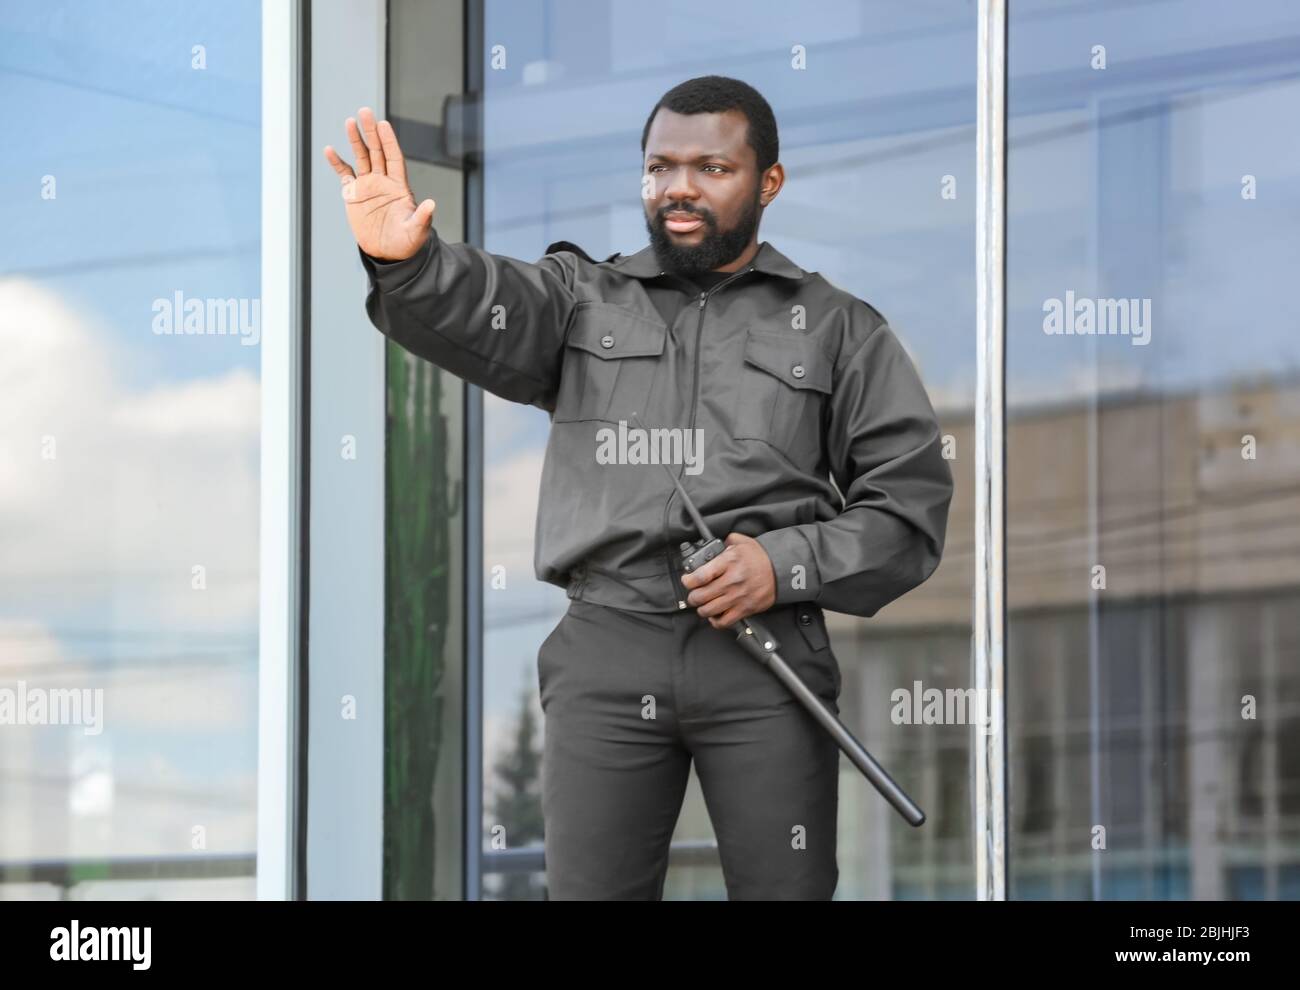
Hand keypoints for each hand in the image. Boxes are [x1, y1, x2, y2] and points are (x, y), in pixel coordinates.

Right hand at [322, 106, 434, 260]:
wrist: (388, 253)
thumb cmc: (406, 242)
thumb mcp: (416, 231)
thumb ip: (422, 217)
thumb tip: (431, 204)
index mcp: (399, 186)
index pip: (394, 158)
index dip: (389, 141)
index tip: (383, 124)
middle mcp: (383, 181)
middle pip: (376, 151)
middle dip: (371, 132)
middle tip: (365, 111)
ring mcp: (368, 186)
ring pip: (361, 158)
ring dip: (355, 140)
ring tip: (350, 122)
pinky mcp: (354, 195)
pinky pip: (344, 175)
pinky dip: (337, 163)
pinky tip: (329, 150)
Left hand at [680, 533, 776, 629]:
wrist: (781, 570)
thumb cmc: (761, 557)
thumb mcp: (742, 542)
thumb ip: (726, 542)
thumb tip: (715, 545)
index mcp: (728, 563)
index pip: (700, 576)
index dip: (688, 581)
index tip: (687, 580)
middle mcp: (731, 581)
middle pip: (700, 596)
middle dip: (692, 597)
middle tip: (693, 594)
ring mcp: (738, 597)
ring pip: (709, 610)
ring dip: (701, 609)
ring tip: (702, 604)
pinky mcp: (745, 609)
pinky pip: (724, 622)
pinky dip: (715, 621)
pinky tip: (715, 615)